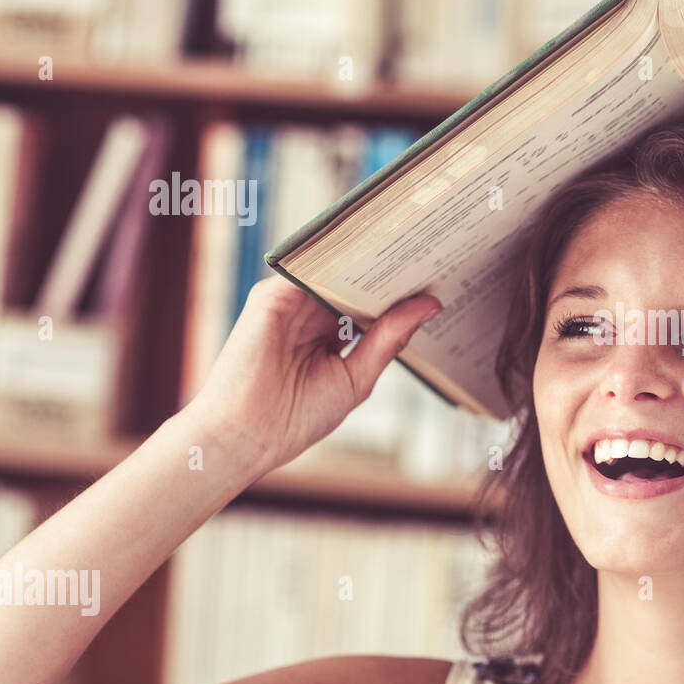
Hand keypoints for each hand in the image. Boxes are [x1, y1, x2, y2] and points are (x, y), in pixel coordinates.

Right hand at [185, 275, 441, 475]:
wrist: (246, 435)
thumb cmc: (297, 417)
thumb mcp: (357, 376)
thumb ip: (389, 338)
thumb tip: (429, 305)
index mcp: (331, 335)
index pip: (370, 303)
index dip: (400, 292)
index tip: (438, 277)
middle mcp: (310, 314)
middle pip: (355, 282)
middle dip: (389, 271)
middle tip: (434, 254)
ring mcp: (290, 303)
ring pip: (335, 270)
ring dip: (369, 259)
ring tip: (412, 248)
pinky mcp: (271, 297)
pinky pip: (310, 268)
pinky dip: (339, 262)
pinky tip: (371, 257)